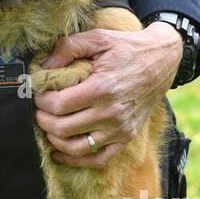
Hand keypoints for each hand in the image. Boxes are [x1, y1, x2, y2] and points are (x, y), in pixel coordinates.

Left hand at [32, 22, 182, 167]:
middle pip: (62, 128)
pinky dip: (76, 160)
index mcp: (102, 88)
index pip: (58, 105)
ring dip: (55, 139)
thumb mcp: (97, 38)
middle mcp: (111, 113)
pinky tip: (59, 152)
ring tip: (47, 125)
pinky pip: (98, 159)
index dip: (40, 101)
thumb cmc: (127, 48)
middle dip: (42, 119)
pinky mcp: (126, 137)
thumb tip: (44, 66)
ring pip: (76, 148)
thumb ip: (68, 48)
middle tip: (37, 109)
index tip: (37, 93)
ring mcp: (120, 129)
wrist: (162, 61)